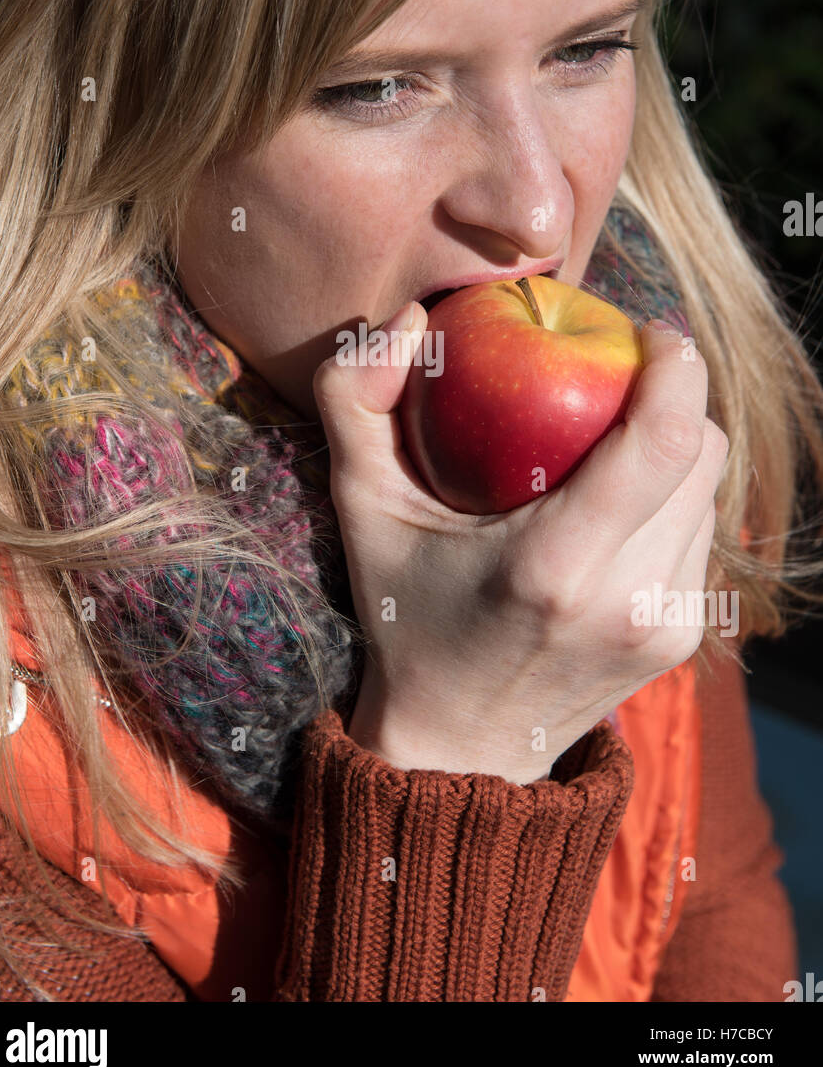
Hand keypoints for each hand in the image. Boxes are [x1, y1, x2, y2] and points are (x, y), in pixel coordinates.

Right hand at [313, 304, 727, 782]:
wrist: (458, 748)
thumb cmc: (403, 616)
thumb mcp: (360, 510)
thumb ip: (356, 401)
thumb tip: (409, 318)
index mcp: (556, 565)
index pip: (665, 438)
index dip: (677, 366)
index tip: (645, 329)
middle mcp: (628, 599)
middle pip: (702, 452)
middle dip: (677, 392)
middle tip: (621, 366)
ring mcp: (665, 626)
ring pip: (710, 490)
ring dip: (675, 443)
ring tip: (615, 428)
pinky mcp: (681, 639)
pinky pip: (699, 531)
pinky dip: (671, 494)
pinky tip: (620, 492)